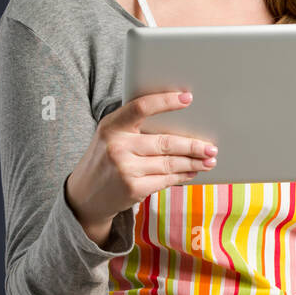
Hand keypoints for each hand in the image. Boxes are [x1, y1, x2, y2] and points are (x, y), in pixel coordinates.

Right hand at [65, 90, 218, 243]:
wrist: (84, 196)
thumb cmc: (105, 159)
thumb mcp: (110, 136)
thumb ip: (134, 126)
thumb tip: (180, 119)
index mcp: (111, 126)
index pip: (141, 107)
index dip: (166, 101)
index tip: (188, 98)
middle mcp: (117, 146)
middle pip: (166, 142)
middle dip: (193, 145)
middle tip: (211, 146)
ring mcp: (125, 169)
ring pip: (170, 163)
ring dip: (194, 162)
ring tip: (209, 160)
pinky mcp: (133, 188)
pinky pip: (166, 179)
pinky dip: (183, 175)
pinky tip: (192, 172)